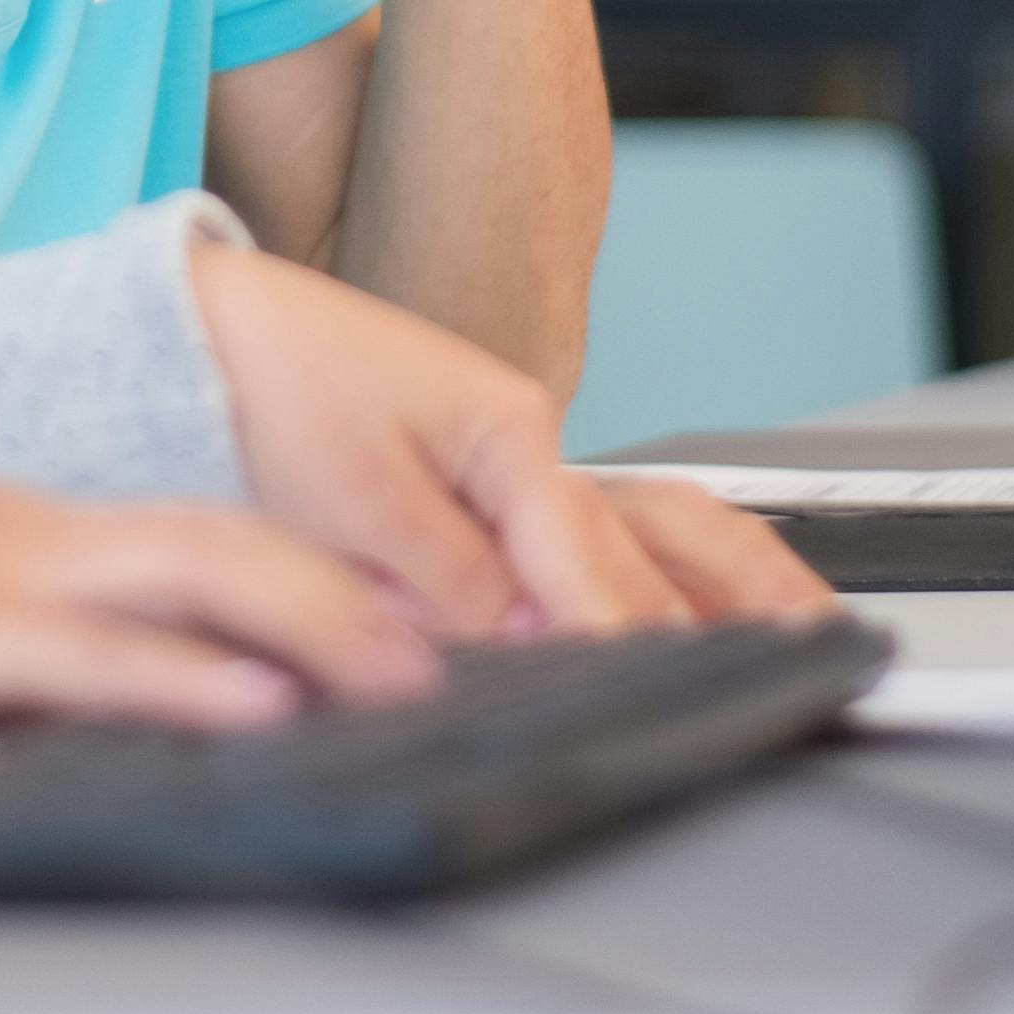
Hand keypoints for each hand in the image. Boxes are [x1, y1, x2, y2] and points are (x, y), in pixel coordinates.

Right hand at [0, 477, 437, 730]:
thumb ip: (29, 661)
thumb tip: (120, 713)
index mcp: (38, 536)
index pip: (205, 540)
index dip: (314, 576)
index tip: (405, 625)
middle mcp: (43, 537)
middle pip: (231, 543)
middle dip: (351, 595)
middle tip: (450, 653)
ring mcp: (4, 574)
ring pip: (193, 578)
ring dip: (313, 624)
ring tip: (405, 675)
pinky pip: (92, 654)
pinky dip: (186, 678)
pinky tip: (258, 704)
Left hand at [183, 240, 828, 637]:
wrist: (206, 329)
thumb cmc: (266, 387)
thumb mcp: (353, 499)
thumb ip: (450, 579)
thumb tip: (529, 642)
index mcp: (507, 434)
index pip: (588, 556)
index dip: (623, 631)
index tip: (665, 684)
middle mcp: (525, 443)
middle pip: (652, 534)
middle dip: (731, 599)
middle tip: (807, 657)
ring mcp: (509, 461)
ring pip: (645, 525)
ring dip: (720, 580)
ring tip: (795, 631)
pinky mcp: (478, 485)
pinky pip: (592, 535)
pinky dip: (652, 574)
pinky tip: (686, 612)